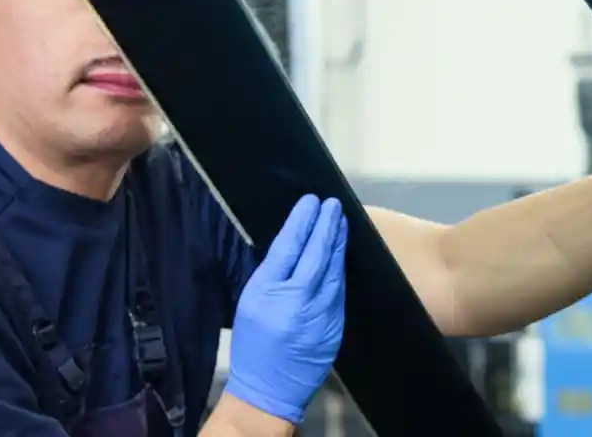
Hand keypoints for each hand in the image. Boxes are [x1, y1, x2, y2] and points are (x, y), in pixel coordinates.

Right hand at [225, 194, 348, 423]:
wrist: (268, 389)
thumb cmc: (253, 343)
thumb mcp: (250, 302)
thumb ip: (271, 274)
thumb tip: (293, 241)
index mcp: (267, 292)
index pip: (289, 247)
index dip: (302, 221)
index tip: (311, 202)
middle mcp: (296, 302)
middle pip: (316, 254)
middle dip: (326, 226)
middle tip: (333, 205)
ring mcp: (319, 315)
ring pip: (333, 271)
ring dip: (338, 244)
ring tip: (340, 222)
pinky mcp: (335, 327)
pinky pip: (339, 291)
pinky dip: (340, 270)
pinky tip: (341, 256)